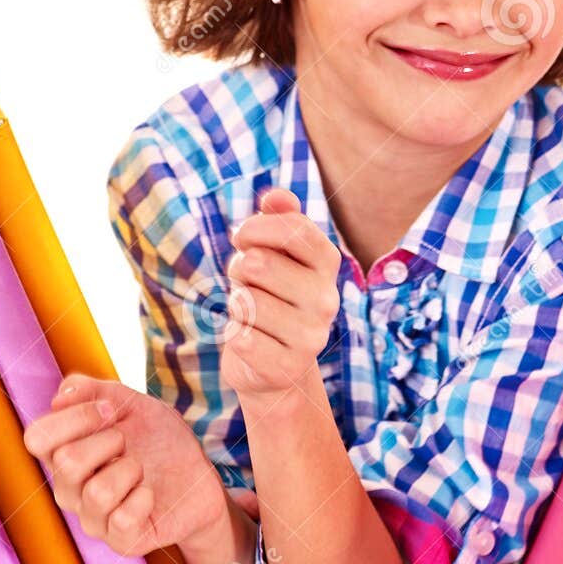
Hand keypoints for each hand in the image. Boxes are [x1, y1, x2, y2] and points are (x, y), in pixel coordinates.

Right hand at [22, 375, 229, 555]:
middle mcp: (70, 490)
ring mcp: (93, 519)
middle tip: (129, 443)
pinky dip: (143, 499)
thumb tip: (61, 396)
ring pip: (97, 493)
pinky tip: (150, 494)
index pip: (37, 438)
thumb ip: (93, 391)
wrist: (199, 475)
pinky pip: (122, 520)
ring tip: (141, 469)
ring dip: (130, 469)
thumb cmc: (158, 438)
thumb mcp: (130, 403)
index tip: (110, 410)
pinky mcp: (122, 541)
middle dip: (109, 441)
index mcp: (63, 454)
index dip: (74, 417)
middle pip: (66, 462)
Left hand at [220, 186, 341, 411]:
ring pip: (245, 302)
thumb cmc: (269, 296)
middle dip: (238, 270)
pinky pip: (240, 338)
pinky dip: (235, 337)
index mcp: (327, 262)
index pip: (292, 228)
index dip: (256, 228)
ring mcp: (312, 336)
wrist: (275, 365)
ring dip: (236, 306)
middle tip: (248, 284)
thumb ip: (278, 219)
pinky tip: (251, 342)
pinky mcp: (288, 367)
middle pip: (258, 263)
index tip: (242, 237)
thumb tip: (276, 196)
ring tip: (251, 315)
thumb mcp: (273, 252)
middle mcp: (327, 299)